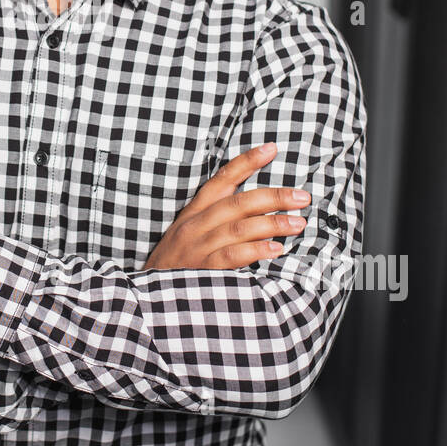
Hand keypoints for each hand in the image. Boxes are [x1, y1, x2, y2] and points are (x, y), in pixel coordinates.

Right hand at [141, 143, 309, 270]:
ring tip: (298, 223)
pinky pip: (232, 256)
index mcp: (193, 212)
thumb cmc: (174, 264)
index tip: (271, 149)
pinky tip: (276, 249)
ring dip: (273, 224)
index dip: (246, 162)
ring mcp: (198, 247)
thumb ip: (214, 219)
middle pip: (238, 203)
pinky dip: (256, 250)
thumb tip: (256, 209)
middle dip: (274, 197)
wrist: (144, 296)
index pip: (222, 180)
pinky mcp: (201, 270)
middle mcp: (195, 225)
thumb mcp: (186, 234)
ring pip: (240, 228)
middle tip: (302, 197)